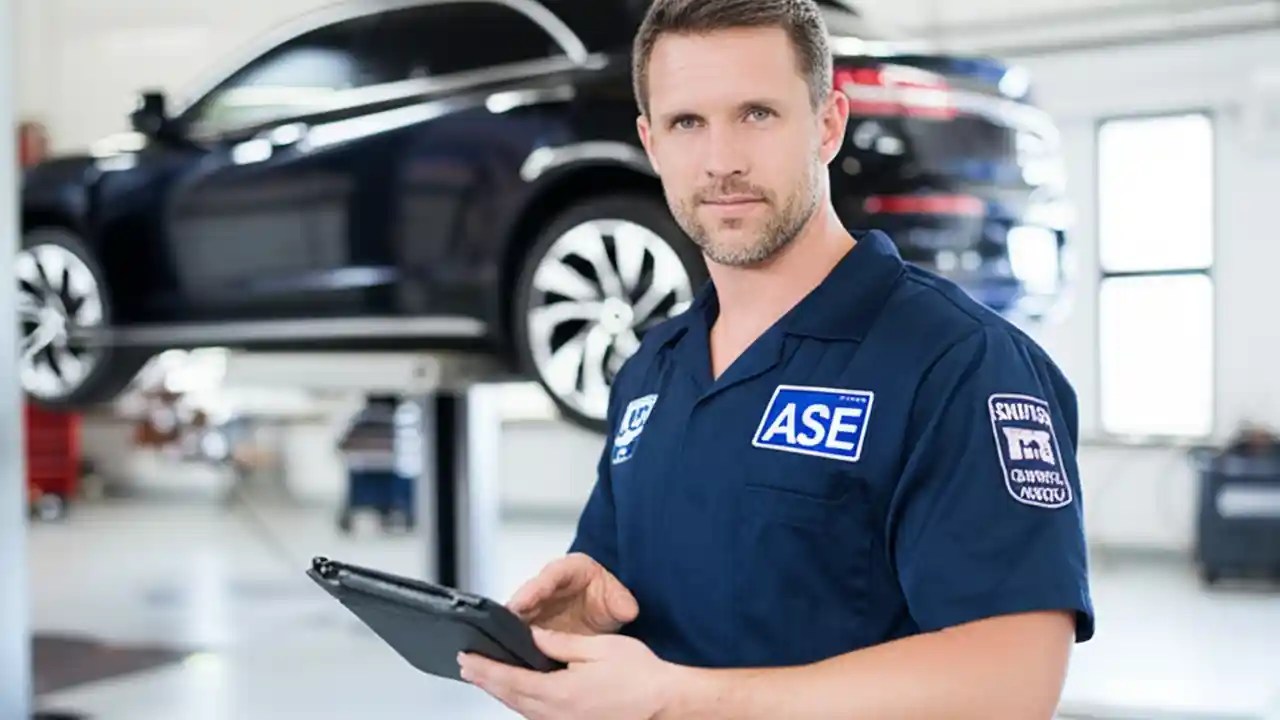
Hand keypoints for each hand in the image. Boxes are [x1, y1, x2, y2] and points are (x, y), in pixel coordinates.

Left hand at [459, 628, 678, 719]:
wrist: (664, 703)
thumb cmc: (640, 675)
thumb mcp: (597, 648)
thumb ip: (560, 642)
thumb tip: (532, 635)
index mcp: (560, 692)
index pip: (510, 679)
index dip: (486, 669)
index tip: (468, 659)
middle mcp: (558, 714)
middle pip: (510, 698)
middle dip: (486, 681)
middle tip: (468, 667)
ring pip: (521, 710)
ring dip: (500, 693)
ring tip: (486, 679)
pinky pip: (537, 717)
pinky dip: (521, 703)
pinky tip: (519, 695)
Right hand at [507, 553, 637, 634]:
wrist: (604, 612)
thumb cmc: (605, 596)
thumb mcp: (618, 597)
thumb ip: (621, 602)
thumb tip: (625, 609)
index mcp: (569, 570)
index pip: (549, 576)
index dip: (533, 590)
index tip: (521, 603)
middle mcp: (548, 586)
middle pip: (526, 596)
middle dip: (515, 613)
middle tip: (504, 629)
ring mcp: (539, 606)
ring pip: (520, 616)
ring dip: (512, 630)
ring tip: (503, 646)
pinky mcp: (535, 625)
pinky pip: (523, 633)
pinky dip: (518, 644)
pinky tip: (514, 657)